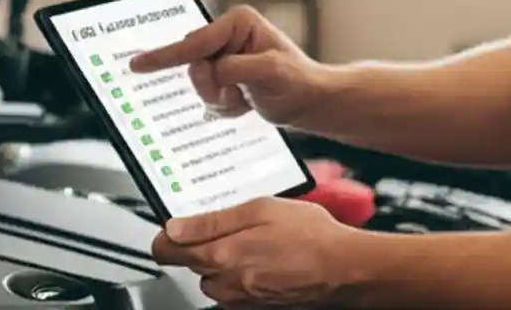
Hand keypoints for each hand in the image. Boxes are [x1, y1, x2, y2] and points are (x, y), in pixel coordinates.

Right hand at [129, 5, 328, 126]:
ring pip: (198, 85)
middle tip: (238, 94)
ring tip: (246, 97)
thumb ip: (235, 68)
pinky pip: (206, 97)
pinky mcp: (223, 77)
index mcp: (238, 23)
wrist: (309, 103)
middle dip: (213, 87)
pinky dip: (224, 107)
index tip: (138, 65)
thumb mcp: (270, 72)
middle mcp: (227, 36)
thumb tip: (211, 70)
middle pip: (192, 65)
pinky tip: (245, 102)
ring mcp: (223, 57)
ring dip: (221, 99)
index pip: (194, 43)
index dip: (165, 56)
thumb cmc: (299, 82)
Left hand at [151, 197, 360, 307]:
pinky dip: (242, 276)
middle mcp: (226, 283)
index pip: (167, 251)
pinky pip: (235, 291)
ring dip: (223, 262)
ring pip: (214, 279)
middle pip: (192, 264)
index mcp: (221, 255)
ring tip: (253, 241)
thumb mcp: (261, 209)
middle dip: (203, 245)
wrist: (344, 269)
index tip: (174, 226)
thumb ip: (214, 220)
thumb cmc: (310, 236)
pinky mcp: (257, 307)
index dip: (167, 236)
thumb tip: (175, 226)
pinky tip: (266, 258)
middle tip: (231, 224)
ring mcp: (241, 299)